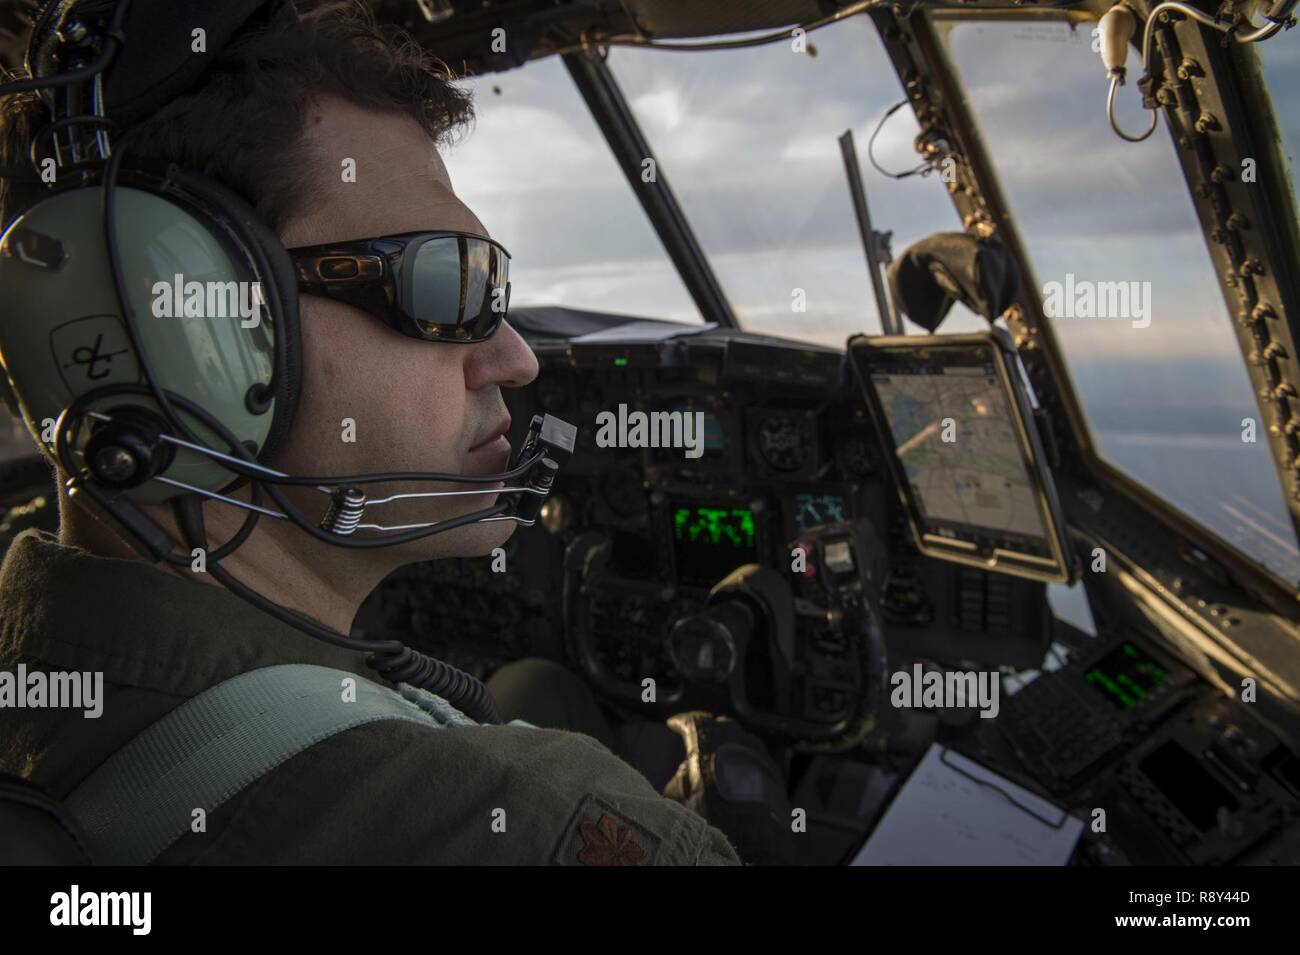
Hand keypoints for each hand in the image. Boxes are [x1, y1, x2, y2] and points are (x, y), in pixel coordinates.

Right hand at [662, 711, 795, 864]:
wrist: (750, 839)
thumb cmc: (711, 816)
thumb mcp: (678, 795)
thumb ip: (681, 774)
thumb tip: (686, 769)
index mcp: (708, 741)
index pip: (692, 721)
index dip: (681, 722)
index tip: (675, 724)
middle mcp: (735, 740)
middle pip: (720, 725)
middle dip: (708, 729)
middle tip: (698, 739)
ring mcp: (758, 753)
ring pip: (742, 739)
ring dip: (730, 745)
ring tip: (719, 757)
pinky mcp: (773, 771)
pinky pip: (757, 757)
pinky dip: (746, 761)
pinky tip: (739, 775)